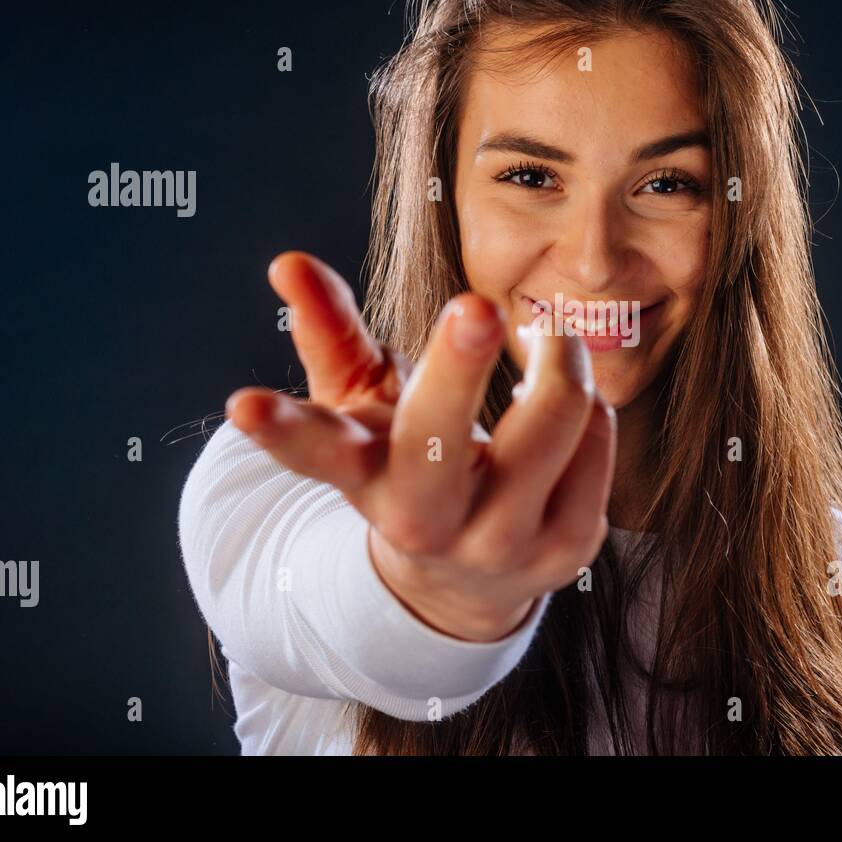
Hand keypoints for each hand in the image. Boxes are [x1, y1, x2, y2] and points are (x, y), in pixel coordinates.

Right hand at [225, 251, 615, 641]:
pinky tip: (572, 403)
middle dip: (458, 367)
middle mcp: (427, 520)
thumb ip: (330, 334)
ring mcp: (501, 542)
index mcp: (367, 479)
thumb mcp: (362, 408)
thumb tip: (290, 262)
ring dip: (557, 356)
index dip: (282, 431)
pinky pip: (599, 442)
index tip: (242, 406)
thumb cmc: (410, 465)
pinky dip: (590, 403)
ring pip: (551, 423)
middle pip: (439, 439)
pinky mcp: (569, 549)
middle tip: (476, 308)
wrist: (470, 579)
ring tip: (546, 331)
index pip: (317, 454)